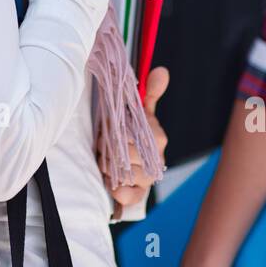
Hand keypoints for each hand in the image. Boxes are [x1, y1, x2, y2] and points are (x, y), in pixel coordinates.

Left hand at [102, 66, 168, 215]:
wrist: (125, 163)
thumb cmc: (130, 133)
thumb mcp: (139, 112)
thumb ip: (150, 92)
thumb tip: (162, 70)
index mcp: (157, 137)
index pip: (132, 133)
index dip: (114, 130)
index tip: (108, 128)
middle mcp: (157, 159)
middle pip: (125, 153)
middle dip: (108, 148)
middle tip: (103, 145)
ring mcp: (148, 178)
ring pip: (124, 172)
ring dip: (108, 166)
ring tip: (104, 160)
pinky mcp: (139, 195)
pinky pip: (129, 196)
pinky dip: (118, 191)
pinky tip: (111, 183)